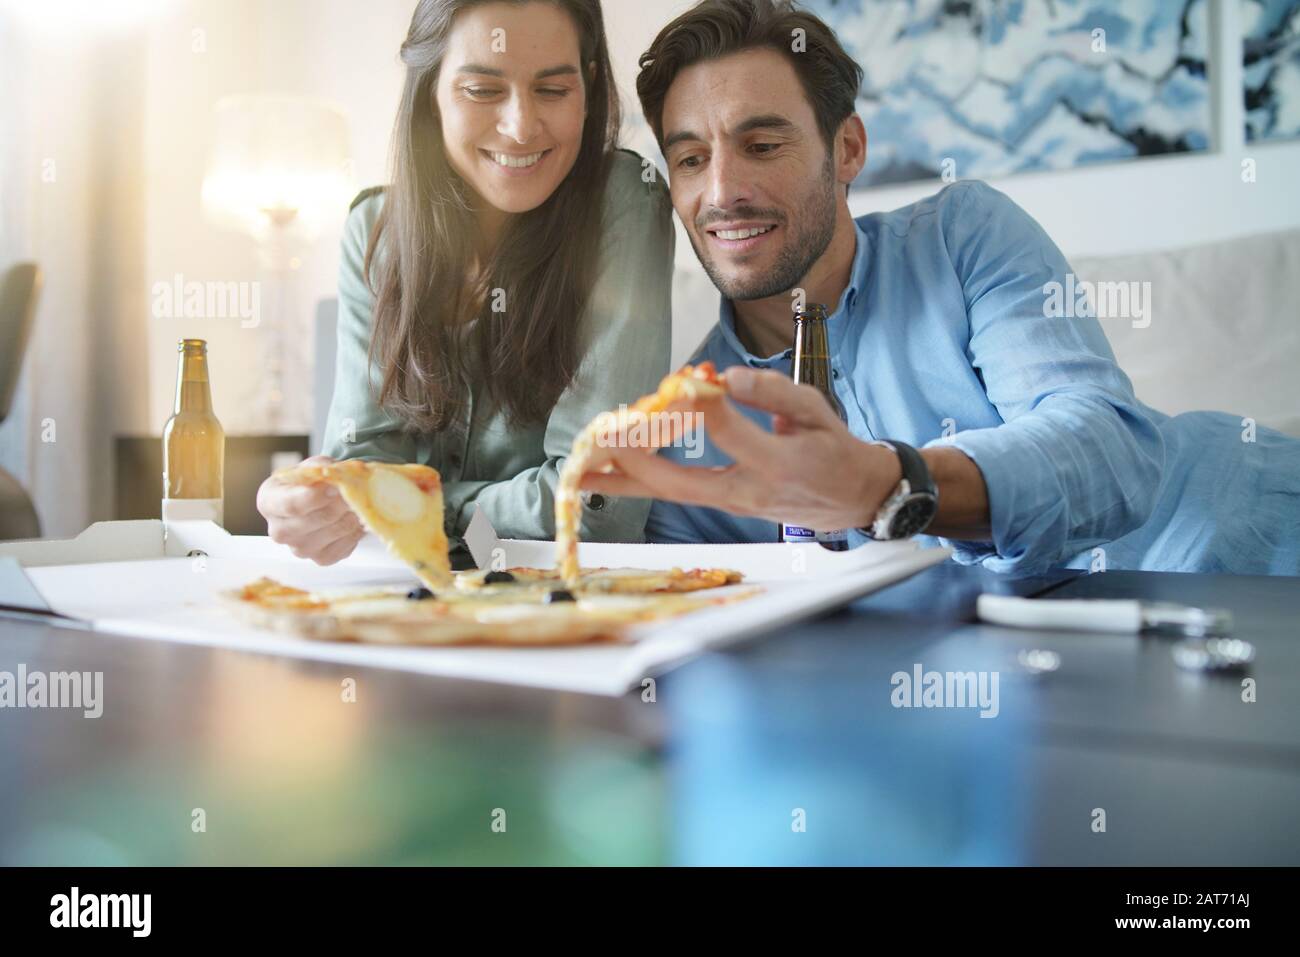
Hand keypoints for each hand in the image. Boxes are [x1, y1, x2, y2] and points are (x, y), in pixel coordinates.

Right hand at [255, 455, 364, 564]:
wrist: (318, 500)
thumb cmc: (311, 481)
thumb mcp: (312, 465)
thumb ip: (321, 467)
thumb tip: (335, 475)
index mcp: (269, 502)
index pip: (291, 505)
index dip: (316, 497)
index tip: (334, 488)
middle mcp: (278, 531)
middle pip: (318, 519)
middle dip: (341, 502)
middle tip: (353, 491)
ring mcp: (299, 549)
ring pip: (336, 530)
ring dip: (352, 514)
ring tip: (354, 501)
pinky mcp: (320, 559)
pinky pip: (346, 546)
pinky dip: (356, 530)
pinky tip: (352, 518)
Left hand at [580, 367, 901, 529]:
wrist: (852, 499)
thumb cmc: (833, 447)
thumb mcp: (817, 410)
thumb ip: (773, 393)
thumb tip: (728, 376)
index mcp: (779, 463)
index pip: (732, 435)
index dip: (705, 408)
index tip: (684, 382)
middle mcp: (748, 492)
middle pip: (682, 481)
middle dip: (637, 460)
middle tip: (602, 437)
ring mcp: (731, 504)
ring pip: (668, 494)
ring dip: (621, 482)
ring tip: (579, 469)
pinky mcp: (721, 505)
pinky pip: (674, 495)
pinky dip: (638, 483)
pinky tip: (606, 475)